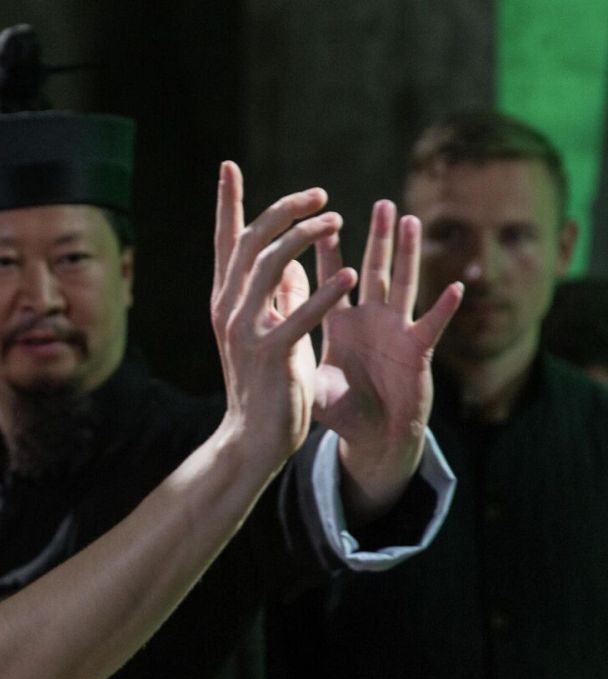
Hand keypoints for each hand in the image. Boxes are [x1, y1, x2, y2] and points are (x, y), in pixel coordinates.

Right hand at [211, 162, 355, 468]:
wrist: (254, 436)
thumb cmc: (266, 381)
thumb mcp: (269, 329)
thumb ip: (280, 295)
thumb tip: (296, 262)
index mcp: (226, 299)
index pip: (225, 241)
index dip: (227, 202)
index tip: (228, 166)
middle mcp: (229, 308)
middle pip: (251, 242)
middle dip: (285, 211)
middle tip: (321, 195)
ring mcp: (246, 330)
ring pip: (270, 266)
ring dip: (307, 238)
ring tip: (339, 222)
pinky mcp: (271, 354)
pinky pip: (299, 315)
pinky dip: (326, 292)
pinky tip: (351, 274)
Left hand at [311, 200, 461, 516]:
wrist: (372, 439)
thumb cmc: (341, 408)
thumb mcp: (309, 374)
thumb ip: (289, 347)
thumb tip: (258, 324)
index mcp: (341, 322)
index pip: (331, 279)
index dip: (324, 252)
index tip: (315, 222)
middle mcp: (371, 320)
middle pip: (374, 270)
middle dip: (378, 237)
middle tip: (382, 204)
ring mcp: (397, 332)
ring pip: (404, 285)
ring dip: (408, 255)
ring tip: (412, 223)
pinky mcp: (417, 353)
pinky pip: (431, 326)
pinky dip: (443, 309)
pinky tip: (456, 286)